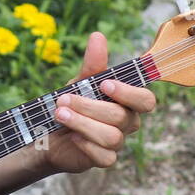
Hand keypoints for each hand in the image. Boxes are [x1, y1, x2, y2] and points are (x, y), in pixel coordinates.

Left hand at [37, 31, 155, 175]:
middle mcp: (127, 122)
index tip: (104, 85)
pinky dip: (86, 145)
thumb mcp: (81, 82)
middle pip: (121, 117)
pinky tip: (72, 137)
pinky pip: (105, 157)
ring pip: (112, 137)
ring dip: (82, 123)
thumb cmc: (72, 103)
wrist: (49, 131)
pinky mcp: (104, 159)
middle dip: (89, 106)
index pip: (145, 100)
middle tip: (63, 99)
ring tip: (60, 114)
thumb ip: (93, 63)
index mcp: (127, 102)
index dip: (128, 93)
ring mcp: (117, 142)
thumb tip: (98, 36)